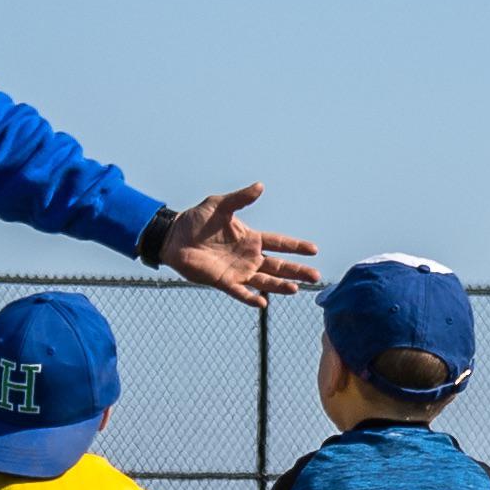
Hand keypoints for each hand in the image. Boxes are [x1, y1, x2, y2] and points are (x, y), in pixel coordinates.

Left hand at [153, 182, 319, 305]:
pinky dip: (251, 298)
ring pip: (265, 281)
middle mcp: (248, 257)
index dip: (296, 246)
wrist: (174, 237)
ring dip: (280, 285)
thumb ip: (240, 198)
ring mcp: (237, 271)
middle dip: (297, 271)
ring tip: (296, 289)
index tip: (314, 250)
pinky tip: (262, 303)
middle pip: (278, 266)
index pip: (280, 243)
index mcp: (250, 238)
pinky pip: (240, 292)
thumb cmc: (195, 220)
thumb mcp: (220, 205)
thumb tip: (260, 186)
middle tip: (316, 277)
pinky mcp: (223, 282)